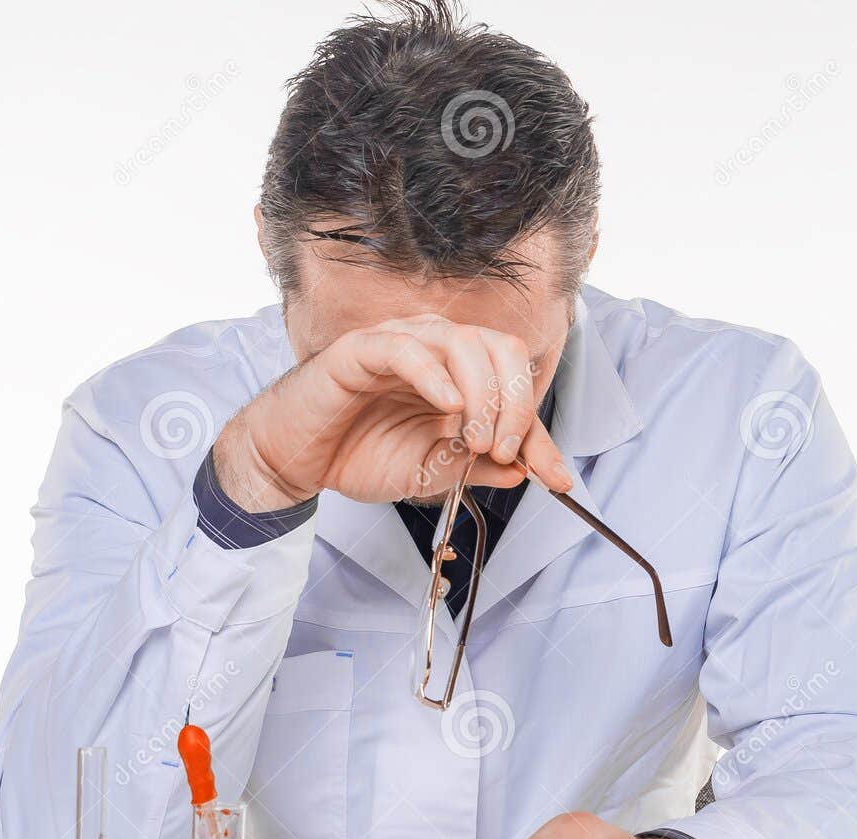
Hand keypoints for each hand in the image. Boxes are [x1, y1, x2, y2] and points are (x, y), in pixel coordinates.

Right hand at [212, 314, 572, 510]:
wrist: (298, 460)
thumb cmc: (360, 455)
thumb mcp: (431, 472)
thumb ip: (476, 468)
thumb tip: (524, 473)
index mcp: (461, 376)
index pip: (517, 388)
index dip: (540, 433)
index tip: (558, 478)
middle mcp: (438, 351)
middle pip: (502, 350)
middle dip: (515, 405)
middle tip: (502, 452)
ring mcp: (401, 344)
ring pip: (462, 342)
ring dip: (481, 393)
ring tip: (474, 439)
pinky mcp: (361, 349)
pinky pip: (406, 347)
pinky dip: (434, 374)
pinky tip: (447, 407)